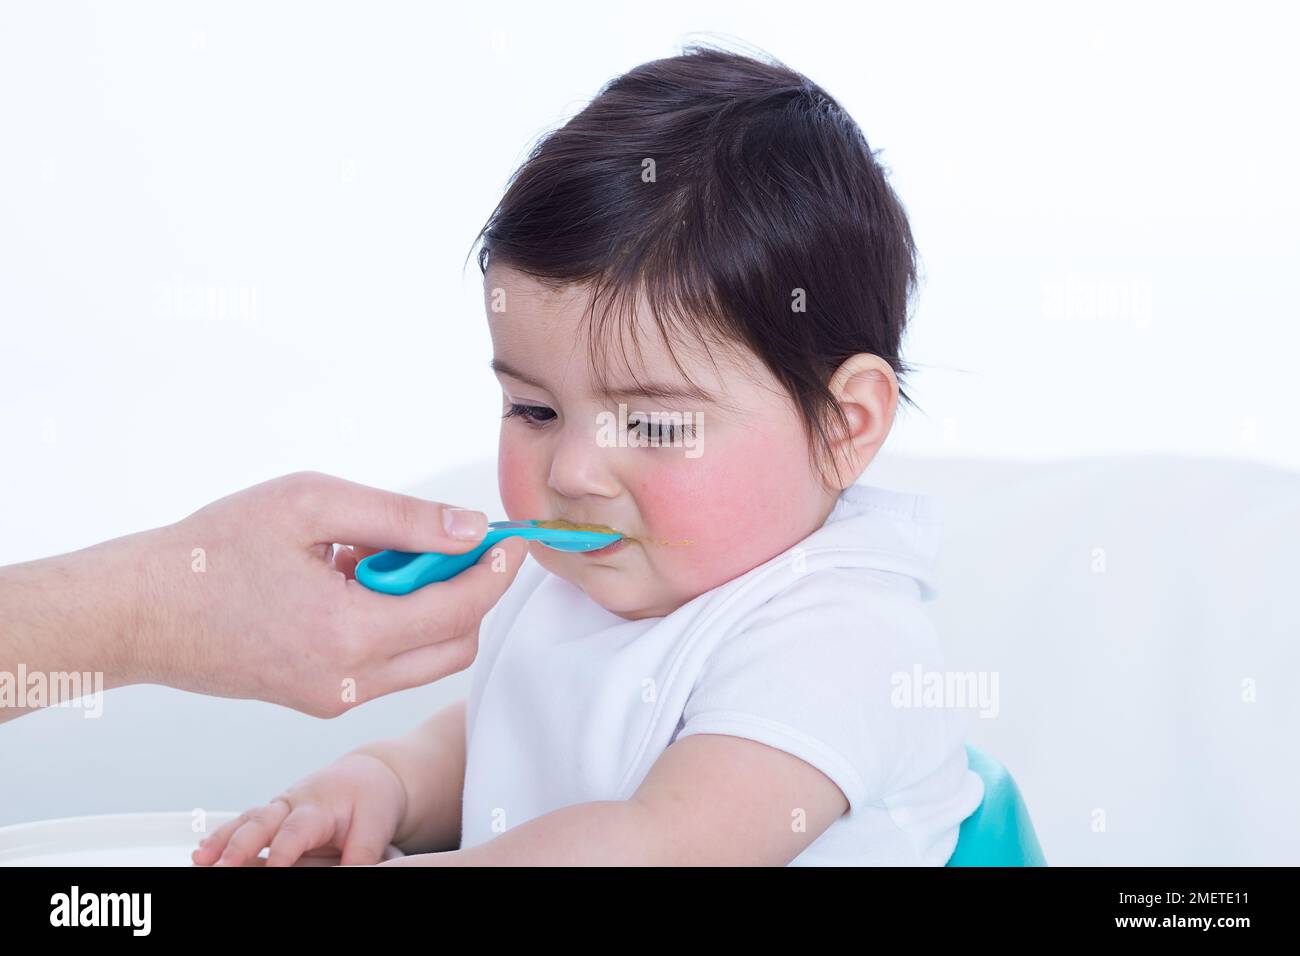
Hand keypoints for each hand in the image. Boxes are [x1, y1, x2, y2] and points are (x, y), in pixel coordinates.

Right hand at [126, 471, 527, 715]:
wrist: (139, 610)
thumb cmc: (213, 550)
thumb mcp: (311, 506)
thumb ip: (400, 517)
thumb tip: (469, 527)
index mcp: (349, 635)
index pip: (460, 609)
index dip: (495, 571)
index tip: (512, 539)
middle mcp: (349, 683)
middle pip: (455, 644)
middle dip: (470, 592)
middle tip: (453, 542)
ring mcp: (334, 699)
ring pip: (424, 658)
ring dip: (428, 607)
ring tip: (377, 555)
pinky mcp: (320, 699)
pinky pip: (386, 664)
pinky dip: (393, 622)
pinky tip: (350, 579)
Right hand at [191, 752, 406, 866]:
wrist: (368, 775)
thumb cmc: (372, 798)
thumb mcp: (375, 825)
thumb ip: (360, 854)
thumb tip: (352, 875)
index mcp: (319, 805)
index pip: (296, 830)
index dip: (282, 851)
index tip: (273, 869)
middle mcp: (293, 803)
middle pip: (261, 822)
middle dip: (239, 845)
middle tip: (221, 866)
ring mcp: (278, 808)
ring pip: (245, 821)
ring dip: (221, 841)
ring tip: (200, 860)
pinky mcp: (271, 816)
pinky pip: (242, 825)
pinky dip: (221, 837)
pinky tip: (203, 853)